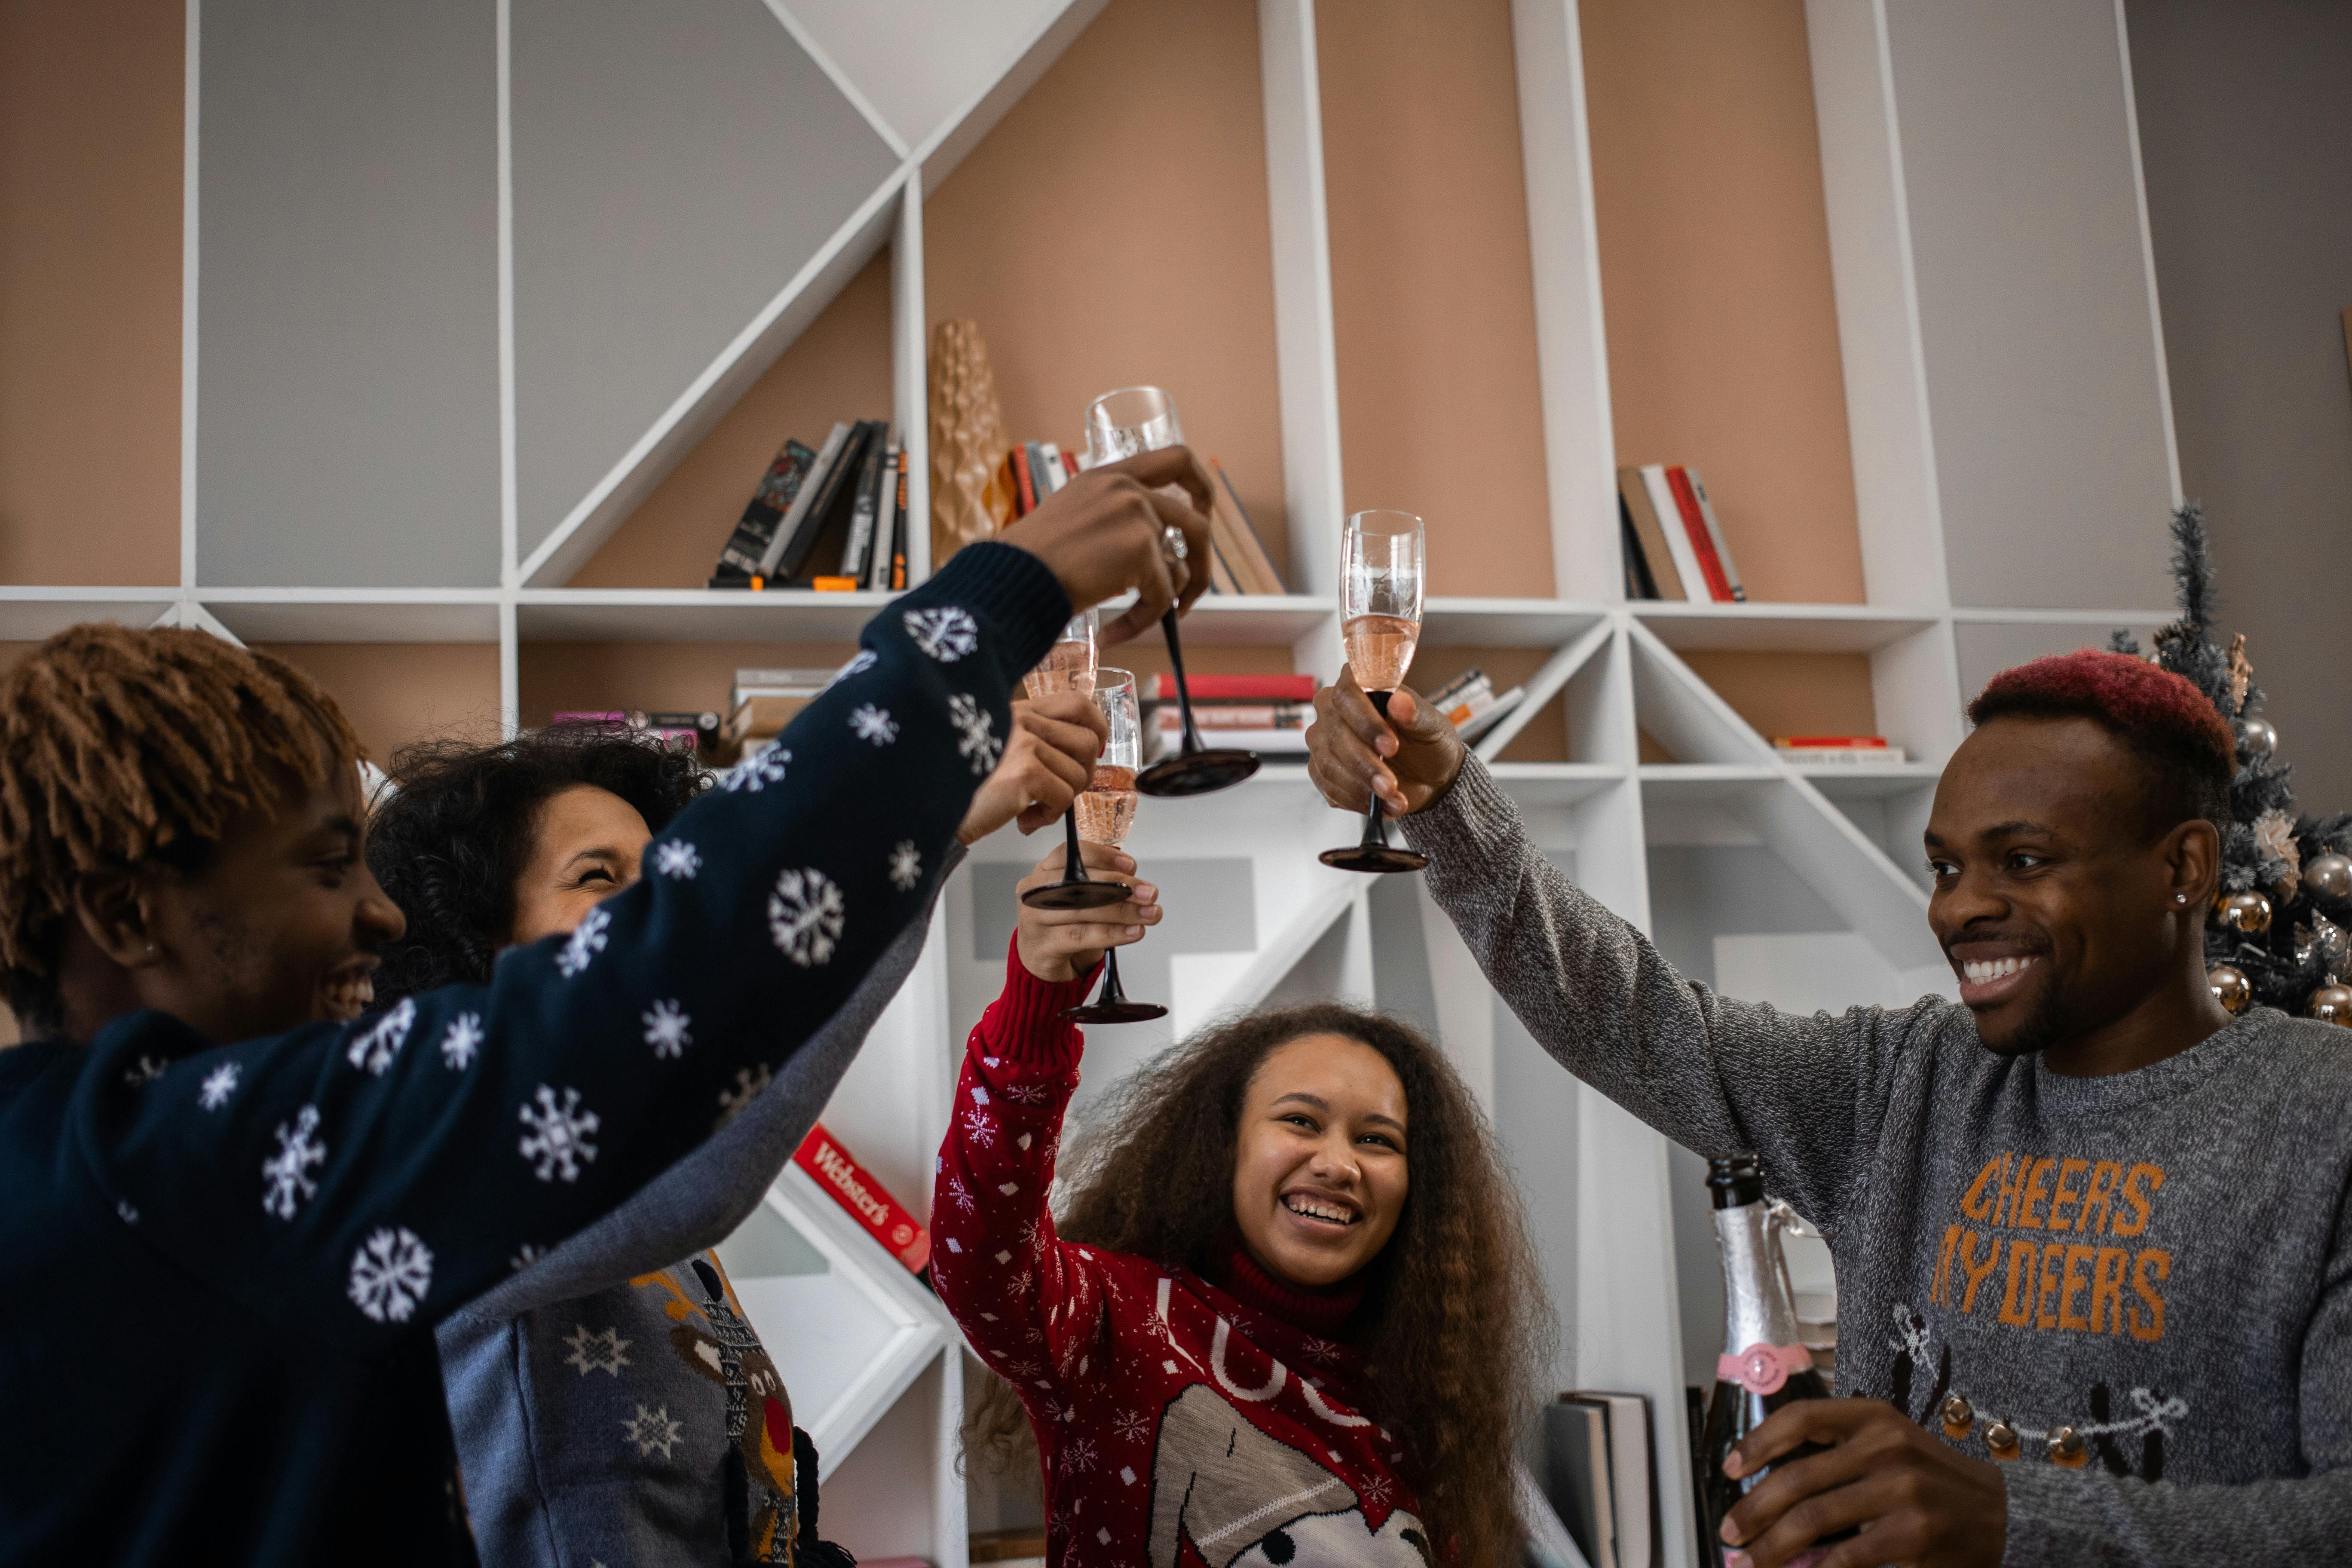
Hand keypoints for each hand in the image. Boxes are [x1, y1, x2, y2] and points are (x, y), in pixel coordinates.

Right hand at [959, 693, 1108, 843]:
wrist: (931, 805)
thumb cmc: (966, 784)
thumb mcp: (1001, 748)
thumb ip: (1035, 742)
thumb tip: (1084, 753)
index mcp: (1018, 710)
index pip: (1077, 703)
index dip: (1096, 728)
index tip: (1094, 750)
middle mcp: (1023, 721)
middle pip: (1087, 742)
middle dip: (1082, 774)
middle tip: (1057, 792)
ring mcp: (1025, 745)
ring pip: (1078, 775)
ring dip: (1061, 801)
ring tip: (1030, 808)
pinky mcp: (1026, 773)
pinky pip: (1064, 798)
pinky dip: (1049, 816)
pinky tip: (1023, 818)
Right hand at [995, 446, 1214, 644]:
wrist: (1009, 579)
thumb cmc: (1028, 562)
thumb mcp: (1070, 519)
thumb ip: (1110, 521)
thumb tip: (1152, 558)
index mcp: (1108, 475)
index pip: (1175, 458)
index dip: (1201, 485)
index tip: (1204, 511)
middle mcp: (1126, 488)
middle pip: (1196, 521)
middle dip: (1202, 562)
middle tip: (1190, 591)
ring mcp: (1136, 516)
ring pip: (1180, 567)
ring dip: (1168, 599)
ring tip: (1140, 619)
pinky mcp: (1140, 550)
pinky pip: (1161, 596)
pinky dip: (1143, 621)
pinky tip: (1114, 633)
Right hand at [1015, 842, 1159, 982]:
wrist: (1041, 960)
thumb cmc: (1063, 924)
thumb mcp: (1078, 897)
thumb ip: (1101, 881)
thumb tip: (1133, 875)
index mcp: (1043, 872)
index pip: (1070, 854)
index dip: (1102, 856)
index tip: (1131, 865)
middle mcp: (1035, 892)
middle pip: (1080, 882)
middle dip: (1121, 886)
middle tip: (1149, 893)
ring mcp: (1034, 920)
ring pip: (1084, 910)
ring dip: (1123, 912)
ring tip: (1149, 914)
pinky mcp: (1043, 946)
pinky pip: (1081, 937)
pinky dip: (1111, 934)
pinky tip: (1133, 932)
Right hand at [1305, 668, 1466, 817]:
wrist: (1428, 775)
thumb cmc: (1427, 741)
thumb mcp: (1431, 726)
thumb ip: (1415, 713)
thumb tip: (1400, 702)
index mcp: (1359, 686)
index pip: (1346, 694)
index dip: (1365, 721)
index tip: (1391, 746)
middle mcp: (1333, 711)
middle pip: (1335, 734)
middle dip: (1366, 764)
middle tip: (1391, 784)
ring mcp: (1323, 742)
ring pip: (1329, 765)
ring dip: (1362, 788)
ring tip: (1392, 797)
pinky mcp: (1323, 772)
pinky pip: (1330, 788)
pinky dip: (1357, 800)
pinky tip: (1381, 805)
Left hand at [1719, 1399, 2005, 1567]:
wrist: (2005, 1514)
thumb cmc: (1933, 1481)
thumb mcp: (1891, 1445)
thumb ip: (1837, 1455)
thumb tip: (1768, 1489)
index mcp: (1874, 1417)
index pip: (1800, 1418)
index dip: (1756, 1443)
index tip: (1729, 1469)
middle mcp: (1885, 1447)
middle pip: (1796, 1478)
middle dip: (1753, 1511)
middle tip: (1729, 1532)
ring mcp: (1900, 1491)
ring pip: (1812, 1520)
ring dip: (1770, 1547)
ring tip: (1748, 1562)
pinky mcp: (1912, 1535)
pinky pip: (1845, 1557)